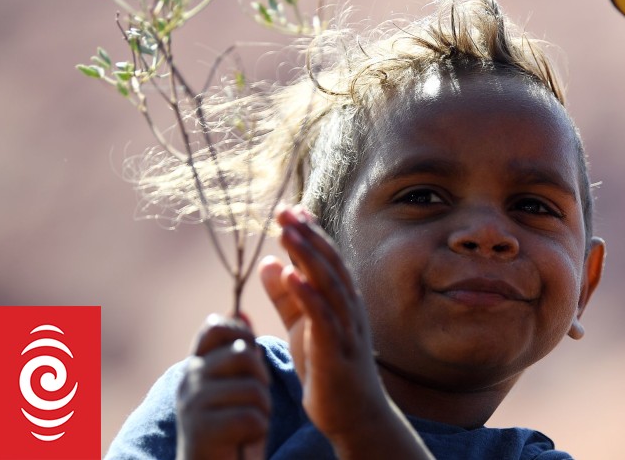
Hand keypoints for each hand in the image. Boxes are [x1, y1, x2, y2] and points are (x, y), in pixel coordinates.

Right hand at [175, 315, 269, 459]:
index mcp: (196, 365)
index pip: (215, 326)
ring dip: (261, 410)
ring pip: (253, 388)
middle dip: (261, 380)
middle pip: (244, 354)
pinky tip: (242, 441)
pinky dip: (257, 432)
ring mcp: (193, 403)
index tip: (249, 356)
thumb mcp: (235, 385)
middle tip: (252, 404)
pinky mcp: (201, 429)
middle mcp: (188, 378)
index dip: (241, 334)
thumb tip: (242, 311)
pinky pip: (251, 417)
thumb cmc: (231, 429)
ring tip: (246, 425)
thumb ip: (238, 353)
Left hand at [260, 205, 431, 459]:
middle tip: (285, 210)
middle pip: (329, 264)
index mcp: (341, 300)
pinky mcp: (337, 352)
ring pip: (329, 285)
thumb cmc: (330, 371)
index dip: (310, 234)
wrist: (356, 416)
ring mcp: (346, 329)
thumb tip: (269, 262)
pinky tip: (292, 276)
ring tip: (288, 233)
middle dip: (308, 236)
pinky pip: (324, 318)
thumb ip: (286, 297)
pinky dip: (309, 295)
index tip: (291, 209)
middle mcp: (348, 308)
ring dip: (309, 257)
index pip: (326, 259)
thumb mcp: (302, 328)